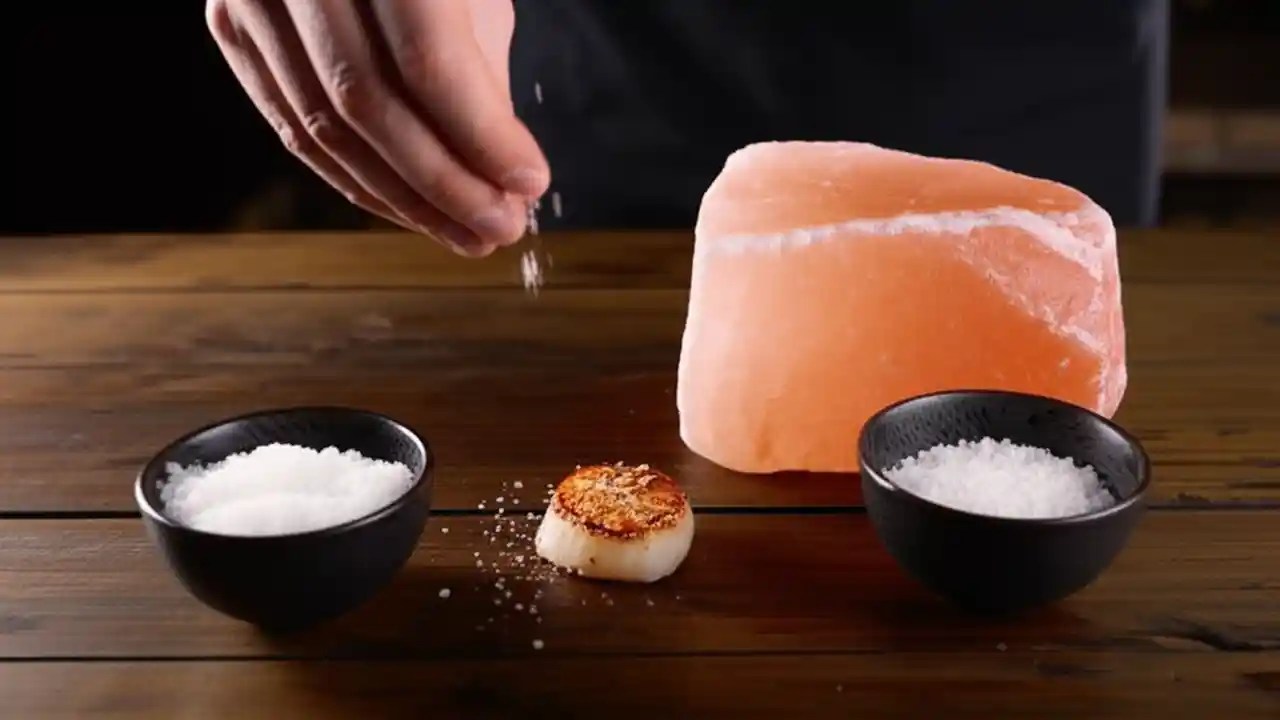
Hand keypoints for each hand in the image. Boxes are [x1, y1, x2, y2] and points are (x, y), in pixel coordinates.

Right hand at [206, 0, 548, 256]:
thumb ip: (480, 73)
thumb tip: (496, 171)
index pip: (427, 61)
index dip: (481, 135)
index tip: (530, 182)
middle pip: (368, 105)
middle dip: (443, 184)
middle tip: (500, 226)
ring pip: (323, 129)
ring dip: (401, 199)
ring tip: (465, 232)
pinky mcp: (233, 24)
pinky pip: (291, 125)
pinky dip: (353, 177)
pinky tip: (406, 206)